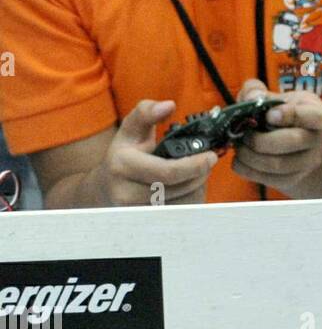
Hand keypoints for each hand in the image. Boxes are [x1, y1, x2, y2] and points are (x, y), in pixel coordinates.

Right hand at [103, 99, 217, 205]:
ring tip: (195, 173)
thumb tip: (168, 105)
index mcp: (123, 166)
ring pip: (182, 202)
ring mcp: (136, 212)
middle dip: (200, 174)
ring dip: (197, 187)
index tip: (211, 156)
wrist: (104, 189)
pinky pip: (179, 213)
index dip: (194, 165)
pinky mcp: (146, 222)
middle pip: (179, 188)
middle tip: (208, 162)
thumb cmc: (123, 155)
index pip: (167, 172)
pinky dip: (190, 199)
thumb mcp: (130, 130)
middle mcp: (126, 193)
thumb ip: (147, 112)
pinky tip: (186, 187)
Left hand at [231, 78, 321, 191]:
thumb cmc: (275, 112)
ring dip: (251, 157)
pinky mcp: (295, 178)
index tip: (269, 115)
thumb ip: (255, 91)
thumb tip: (251, 98)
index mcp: (316, 113)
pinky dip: (249, 171)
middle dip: (261, 139)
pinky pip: (271, 180)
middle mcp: (318, 138)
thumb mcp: (268, 96)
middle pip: (293, 141)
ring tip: (239, 147)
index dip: (292, 115)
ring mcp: (308, 161)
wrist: (284, 138)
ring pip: (279, 164)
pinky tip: (240, 161)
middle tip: (244, 135)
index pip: (315, 116)